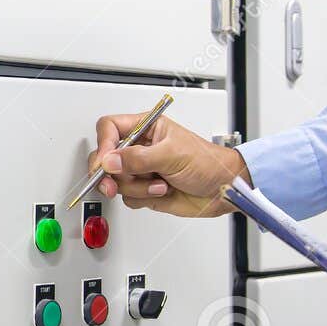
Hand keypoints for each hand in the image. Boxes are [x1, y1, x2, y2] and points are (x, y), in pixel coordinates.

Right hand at [86, 114, 248, 217]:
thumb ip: (138, 158)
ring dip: (137, 187)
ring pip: (116, 181)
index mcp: (146, 128)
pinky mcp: (145, 190)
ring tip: (160, 184)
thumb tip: (110, 161)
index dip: (103, 145)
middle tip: (111, 184)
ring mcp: (141, 170)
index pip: (110, 128)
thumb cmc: (207, 163)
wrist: (223, 189)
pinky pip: (128, 197)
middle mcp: (140, 148)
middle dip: (108, 173)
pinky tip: (162, 191)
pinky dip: (143, 198)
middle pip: (105, 157)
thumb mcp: (172, 155)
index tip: (104, 163)